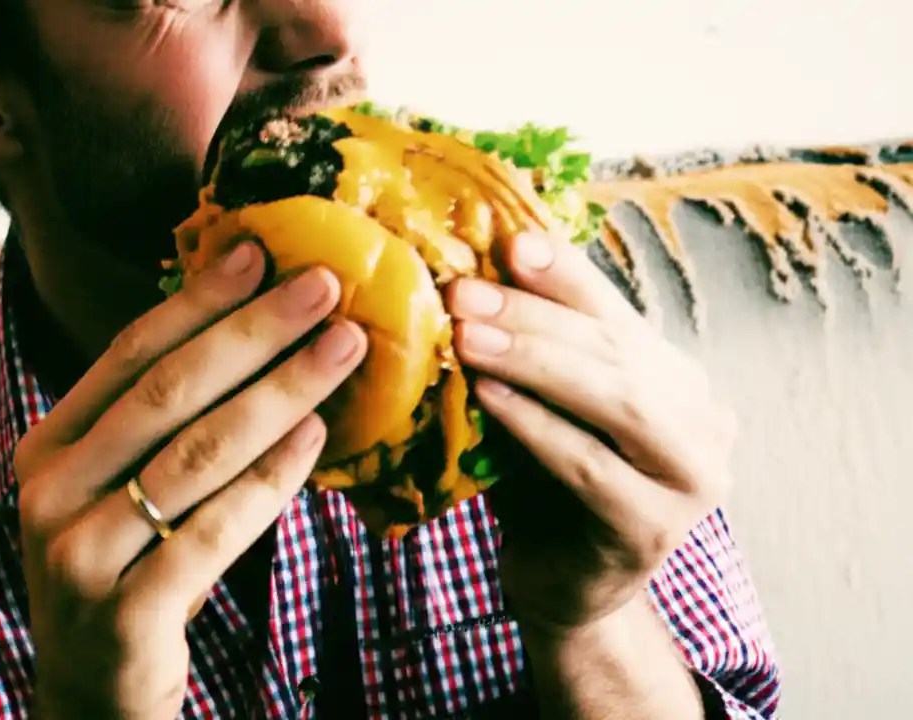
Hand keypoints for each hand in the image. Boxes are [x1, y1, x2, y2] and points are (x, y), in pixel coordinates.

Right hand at [13, 241, 366, 718]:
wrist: (93, 695)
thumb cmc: (124, 574)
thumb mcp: (118, 491)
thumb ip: (159, 425)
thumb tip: (249, 328)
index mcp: (47, 447)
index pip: (128, 354)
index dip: (196, 299)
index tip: (258, 250)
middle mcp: (50, 491)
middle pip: (167, 392)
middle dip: (253, 331)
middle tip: (324, 285)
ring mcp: (79, 552)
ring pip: (198, 453)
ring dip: (280, 391)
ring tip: (344, 348)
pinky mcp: (125, 609)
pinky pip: (216, 529)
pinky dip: (272, 478)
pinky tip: (318, 437)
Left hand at [445, 231, 736, 634]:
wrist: (563, 587)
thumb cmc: (546, 488)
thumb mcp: (545, 408)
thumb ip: (538, 351)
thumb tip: (483, 269)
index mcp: (679, 381)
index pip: (619, 314)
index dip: (567, 275)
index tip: (511, 241)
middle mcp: (703, 424)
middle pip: (615, 352)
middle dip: (534, 317)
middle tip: (465, 293)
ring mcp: (692, 480)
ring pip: (614, 401)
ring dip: (533, 362)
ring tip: (469, 337)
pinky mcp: (656, 529)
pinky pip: (590, 465)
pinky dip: (536, 426)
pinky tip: (488, 398)